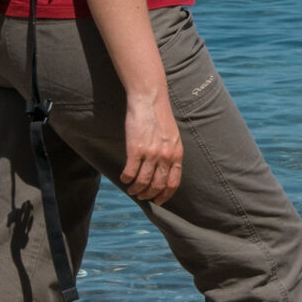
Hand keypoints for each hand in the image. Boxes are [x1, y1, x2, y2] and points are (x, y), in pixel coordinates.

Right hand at [120, 88, 183, 205]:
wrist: (149, 100)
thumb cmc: (160, 117)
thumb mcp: (173, 137)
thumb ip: (171, 153)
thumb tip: (165, 169)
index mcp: (177, 154)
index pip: (173, 182)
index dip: (165, 194)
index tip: (159, 200)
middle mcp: (165, 157)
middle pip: (157, 185)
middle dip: (149, 195)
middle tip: (142, 196)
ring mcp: (150, 154)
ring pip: (143, 182)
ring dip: (136, 190)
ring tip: (131, 190)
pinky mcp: (135, 149)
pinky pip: (130, 172)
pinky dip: (126, 179)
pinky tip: (124, 179)